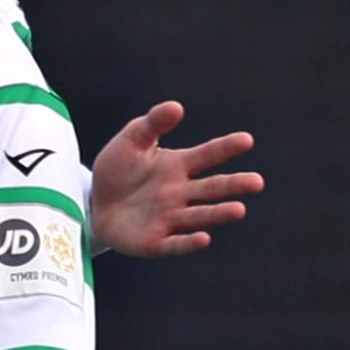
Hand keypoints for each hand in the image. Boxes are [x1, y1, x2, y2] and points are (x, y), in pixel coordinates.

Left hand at [88, 100, 262, 257]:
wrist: (93, 204)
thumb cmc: (117, 170)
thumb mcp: (131, 141)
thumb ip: (152, 124)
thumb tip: (177, 106)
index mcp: (178, 166)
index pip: (207, 155)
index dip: (226, 148)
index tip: (246, 140)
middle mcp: (181, 193)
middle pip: (212, 188)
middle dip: (234, 185)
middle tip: (257, 182)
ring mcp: (170, 218)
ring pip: (200, 215)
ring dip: (219, 213)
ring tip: (239, 210)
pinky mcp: (156, 241)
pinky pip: (175, 243)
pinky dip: (189, 242)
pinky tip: (204, 238)